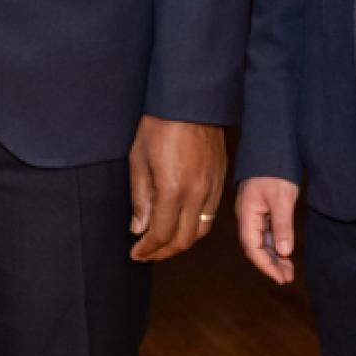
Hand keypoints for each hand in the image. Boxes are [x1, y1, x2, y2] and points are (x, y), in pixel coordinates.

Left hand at [128, 116, 226, 262]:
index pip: (162, 234)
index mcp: (173, 190)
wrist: (191, 101)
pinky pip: (210, 214)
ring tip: (163, 243)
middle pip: (184, 239)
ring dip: (181, 242)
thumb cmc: (159, 126)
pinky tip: (181, 223)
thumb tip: (139, 228)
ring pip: (201, 230)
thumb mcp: (138, 160)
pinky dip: (195, 226)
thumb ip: (140, 198)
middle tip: (147, 254)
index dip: (147, 249)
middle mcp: (197, 194)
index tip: (135, 253)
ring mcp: (212, 188)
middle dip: (163, 252)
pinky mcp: (220, 180)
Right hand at [235, 176, 299, 285]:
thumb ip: (282, 225)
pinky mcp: (260, 211)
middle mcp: (246, 217)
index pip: (253, 248)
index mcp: (247, 215)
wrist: (272, 149)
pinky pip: (265, 234)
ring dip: (273, 257)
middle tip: (288, 278)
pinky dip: (275, 245)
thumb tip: (285, 252)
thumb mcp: (282, 198)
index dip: (266, 265)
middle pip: (255, 248)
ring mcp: (252, 214)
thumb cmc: (275, 171)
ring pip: (260, 242)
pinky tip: (285, 253)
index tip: (281, 278)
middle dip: (270, 265)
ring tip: (289, 270)